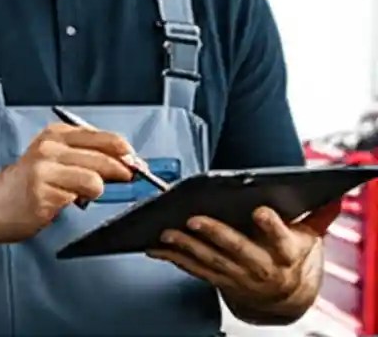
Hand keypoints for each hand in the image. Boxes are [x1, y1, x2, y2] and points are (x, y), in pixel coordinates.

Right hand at [0, 123, 134, 242]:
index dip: (126, 153)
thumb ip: (86, 157)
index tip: (135, 164)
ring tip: (82, 194)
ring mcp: (44, 170)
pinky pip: (78, 198)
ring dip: (96, 191)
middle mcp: (49, 148)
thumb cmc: (26, 185)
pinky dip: (78, 203)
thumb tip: (127, 162)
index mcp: (55, 134)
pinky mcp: (43, 194)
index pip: (105, 138)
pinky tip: (63, 203)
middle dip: (122, 171)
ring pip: (94, 179)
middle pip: (105, 157)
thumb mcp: (54, 159)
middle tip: (125, 180)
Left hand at [146, 201, 338, 318]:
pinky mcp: (219, 281)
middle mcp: (261, 268)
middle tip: (195, 219)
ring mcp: (238, 277)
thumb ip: (318, 216)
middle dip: (216, 234)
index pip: (281, 238)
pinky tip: (157, 247)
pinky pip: (194, 270)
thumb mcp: (309, 237)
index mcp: (286, 253)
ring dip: (186, 247)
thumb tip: (334, 195)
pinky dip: (174, 258)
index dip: (271, 227)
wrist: (285, 296)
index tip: (261, 211)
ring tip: (167, 232)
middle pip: (238, 250)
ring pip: (210, 261)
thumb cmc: (292, 256)